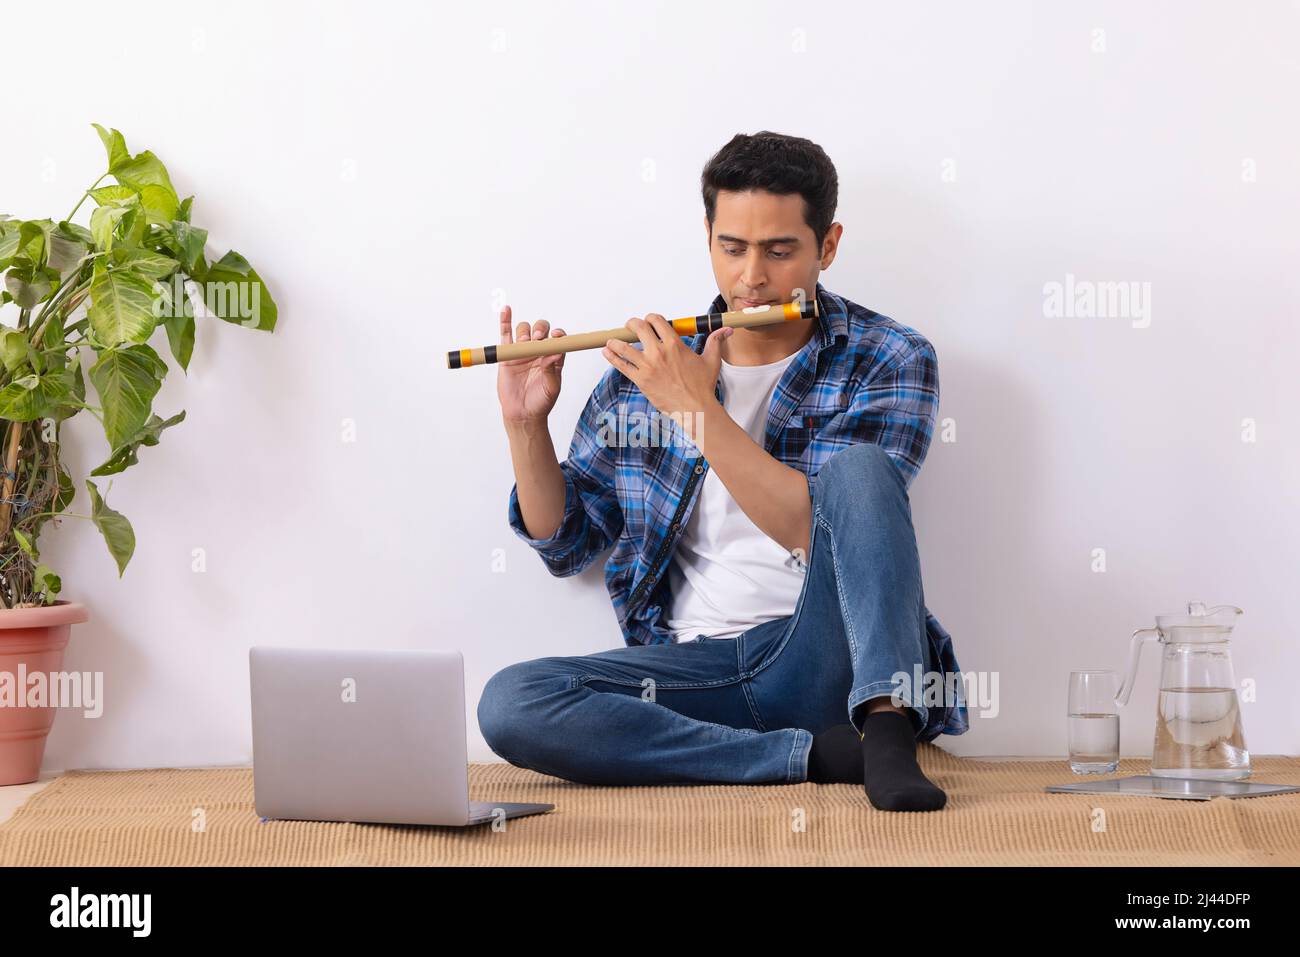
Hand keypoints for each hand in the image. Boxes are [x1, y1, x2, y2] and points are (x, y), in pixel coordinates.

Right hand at [496, 305, 567, 424]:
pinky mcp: (507, 355)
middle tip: (538, 339)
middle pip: (540, 330)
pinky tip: (506, 310)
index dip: (557, 335)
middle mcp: (539, 351)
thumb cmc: (541, 401)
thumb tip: (556, 352)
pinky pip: (505, 334)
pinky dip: (505, 321)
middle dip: (540, 330)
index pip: (557, 339)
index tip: (555, 336)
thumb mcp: (552, 387)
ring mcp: (523, 352)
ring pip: (524, 330)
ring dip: (525, 331)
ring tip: (523, 342)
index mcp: (553, 357)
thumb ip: (552, 370)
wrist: (523, 413)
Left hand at [602, 314, 731, 416]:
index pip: (656, 320)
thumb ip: (715, 342)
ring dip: (616, 341)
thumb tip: (726, 330)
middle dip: (632, 324)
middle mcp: (659, 352)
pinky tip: (607, 352)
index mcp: (674, 344)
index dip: (650, 318)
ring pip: (624, 346)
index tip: (648, 321)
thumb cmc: (703, 386)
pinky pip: (621, 365)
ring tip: (612, 340)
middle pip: (638, 328)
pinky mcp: (641, 380)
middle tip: (630, 326)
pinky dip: (612, 357)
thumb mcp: (711, 360)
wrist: (695, 408)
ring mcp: (648, 366)